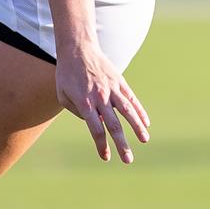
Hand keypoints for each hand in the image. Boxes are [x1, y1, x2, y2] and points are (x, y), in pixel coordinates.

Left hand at [56, 40, 150, 163]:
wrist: (78, 48)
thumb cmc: (66, 74)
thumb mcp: (63, 95)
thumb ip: (77, 112)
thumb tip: (97, 122)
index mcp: (85, 103)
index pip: (96, 129)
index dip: (101, 145)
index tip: (106, 157)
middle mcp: (100, 97)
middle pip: (114, 125)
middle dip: (122, 144)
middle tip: (128, 160)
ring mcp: (112, 89)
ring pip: (128, 111)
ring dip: (137, 127)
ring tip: (144, 140)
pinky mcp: (120, 82)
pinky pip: (132, 99)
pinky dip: (140, 112)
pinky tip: (146, 123)